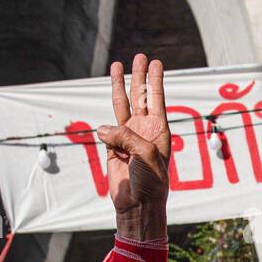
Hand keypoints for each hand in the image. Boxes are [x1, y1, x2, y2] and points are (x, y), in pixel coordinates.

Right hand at [99, 54, 170, 238]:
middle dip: (139, 76)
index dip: (155, 80)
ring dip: (119, 86)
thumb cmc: (151, 181)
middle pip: (140, 96)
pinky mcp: (113, 148)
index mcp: (159, 130)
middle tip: (140, 56)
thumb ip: (126, 137)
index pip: (156, 99)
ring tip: (117, 65)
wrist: (138, 205)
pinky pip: (106, 130)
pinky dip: (105, 129)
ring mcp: (128, 138)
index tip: (156, 62)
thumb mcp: (146, 155)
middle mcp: (144, 130)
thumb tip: (102, 128)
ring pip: (122, 106)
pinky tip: (106, 134)